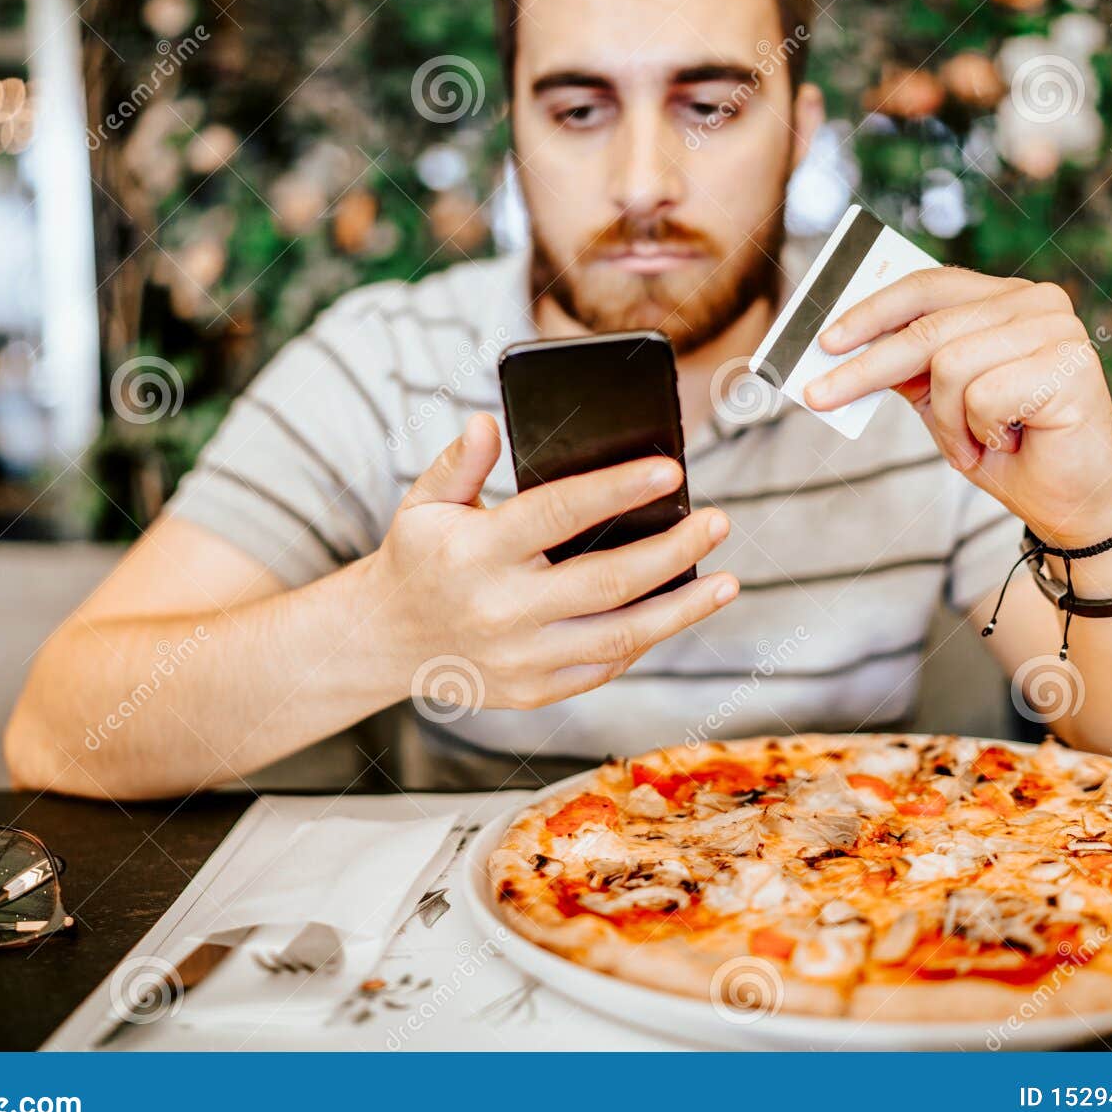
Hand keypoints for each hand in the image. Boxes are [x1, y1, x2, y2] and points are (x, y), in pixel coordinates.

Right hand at [369, 413, 738, 709]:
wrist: (385, 642)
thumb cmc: (418, 560)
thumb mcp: (424, 503)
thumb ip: (459, 461)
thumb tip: (490, 422)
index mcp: (475, 553)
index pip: (557, 514)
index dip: (617, 490)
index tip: (669, 471)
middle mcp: (500, 609)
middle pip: (607, 581)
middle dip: (673, 551)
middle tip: (718, 523)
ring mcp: (520, 657)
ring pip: (619, 634)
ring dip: (681, 609)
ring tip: (726, 582)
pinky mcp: (534, 690)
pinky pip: (605, 665)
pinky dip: (647, 639)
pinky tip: (677, 612)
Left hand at [805, 268, 1111, 546]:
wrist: (1070, 504)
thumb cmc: (1008, 450)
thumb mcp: (941, 404)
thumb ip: (907, 369)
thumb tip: (842, 347)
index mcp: (1006, 298)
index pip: (927, 287)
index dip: (871, 311)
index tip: (823, 342)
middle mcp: (1036, 301)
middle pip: (927, 327)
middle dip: (866, 368)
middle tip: (819, 396)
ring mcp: (1057, 329)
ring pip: (950, 365)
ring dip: (946, 422)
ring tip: (973, 444)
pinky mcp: (1069, 364)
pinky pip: (983, 395)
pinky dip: (979, 431)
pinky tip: (1007, 442)